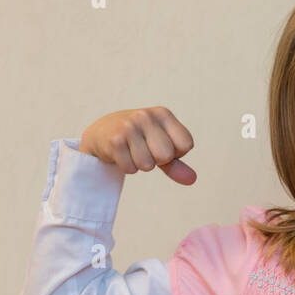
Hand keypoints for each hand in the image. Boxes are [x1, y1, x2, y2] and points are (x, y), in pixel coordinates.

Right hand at [78, 107, 196, 183]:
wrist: (102, 132)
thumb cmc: (138, 139)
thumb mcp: (161, 147)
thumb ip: (177, 164)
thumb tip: (192, 180)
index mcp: (163, 114)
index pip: (186, 144)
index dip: (176, 153)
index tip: (162, 145)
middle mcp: (146, 116)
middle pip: (166, 155)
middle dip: (157, 160)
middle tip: (144, 149)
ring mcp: (129, 126)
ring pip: (148, 165)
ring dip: (140, 165)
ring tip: (132, 151)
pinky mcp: (115, 140)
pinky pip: (131, 168)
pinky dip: (127, 167)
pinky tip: (121, 154)